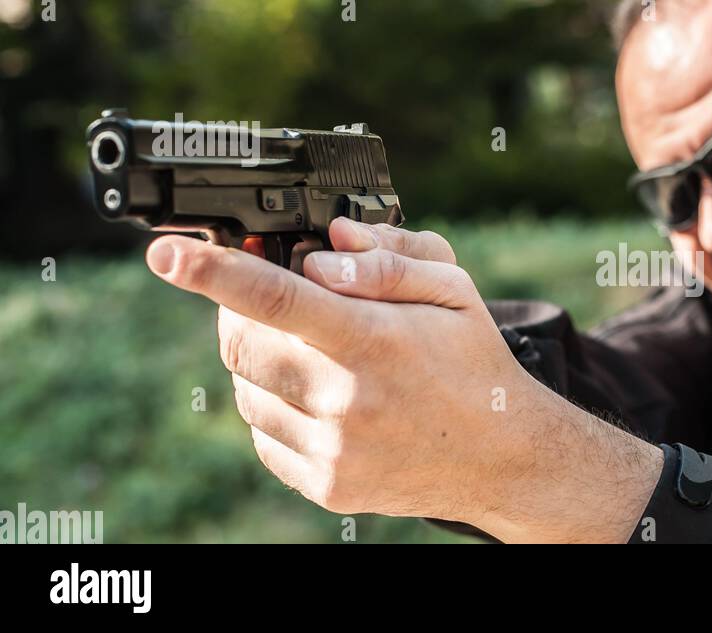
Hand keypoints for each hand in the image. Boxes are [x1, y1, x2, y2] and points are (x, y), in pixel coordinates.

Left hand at [145, 219, 660, 542]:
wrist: (502, 458)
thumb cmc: (474, 362)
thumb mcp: (454, 291)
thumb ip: (389, 259)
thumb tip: (326, 246)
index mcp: (375, 341)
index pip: (277, 298)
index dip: (214, 271)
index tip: (166, 252)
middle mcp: (347, 399)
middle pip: (241, 342)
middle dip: (240, 311)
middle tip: (277, 300)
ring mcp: (332, 449)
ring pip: (246, 388)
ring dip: (264, 361)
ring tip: (322, 357)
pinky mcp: (325, 484)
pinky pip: (264, 435)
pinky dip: (279, 408)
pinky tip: (327, 400)